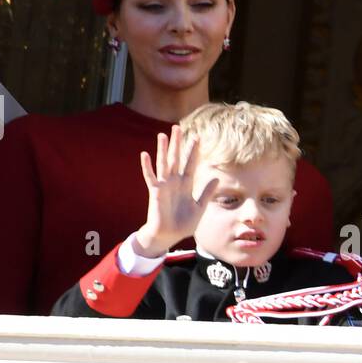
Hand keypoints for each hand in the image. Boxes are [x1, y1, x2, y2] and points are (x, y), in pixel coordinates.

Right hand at [133, 126, 216, 256]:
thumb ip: (206, 193)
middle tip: (177, 127)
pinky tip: (144, 155)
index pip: (190, 164)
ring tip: (163, 135)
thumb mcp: (199, 208)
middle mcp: (175, 182)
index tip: (197, 137)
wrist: (169, 236)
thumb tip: (217, 178)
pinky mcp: (155, 192)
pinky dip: (147, 166)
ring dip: (163, 150)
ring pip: (164, 164)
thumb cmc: (183, 224)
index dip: (193, 151)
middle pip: (176, 159)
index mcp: (186, 185)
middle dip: (177, 144)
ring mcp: (164, 186)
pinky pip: (150, 177)